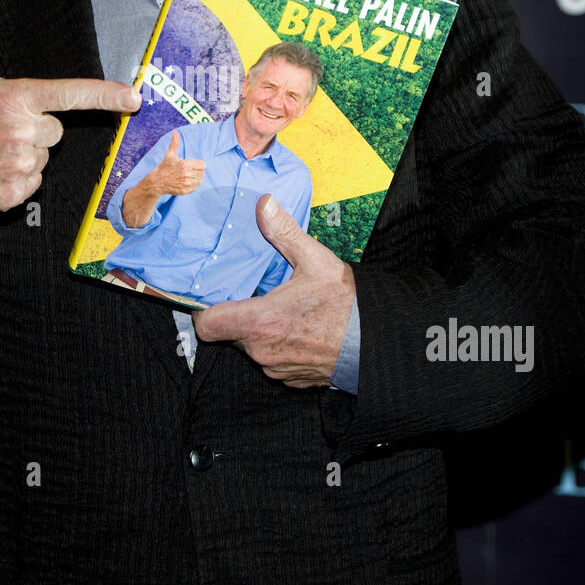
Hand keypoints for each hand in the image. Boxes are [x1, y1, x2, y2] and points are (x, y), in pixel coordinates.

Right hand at [0, 0, 140, 210]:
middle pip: (55, 130)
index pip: (69, 94)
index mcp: (14, 98)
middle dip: (35, 129)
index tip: (133, 97)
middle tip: (0, 128)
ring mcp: (18, 163)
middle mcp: (21, 130)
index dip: (104, 94)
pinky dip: (17, 179)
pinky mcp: (14, 191)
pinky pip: (34, 183)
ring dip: (26, 155)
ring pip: (45, 157)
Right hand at [149, 130, 205, 196]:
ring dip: (196, 179)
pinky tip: (185, 182)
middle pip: (202, 173)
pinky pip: (195, 188)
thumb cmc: (165, 167)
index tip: (193, 165)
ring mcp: (186, 184)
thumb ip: (175, 143)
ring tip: (188, 176)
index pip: (202, 165)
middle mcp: (187, 175)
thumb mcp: (170, 154)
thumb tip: (174, 132)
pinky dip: (192, 185)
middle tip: (189, 171)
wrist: (157, 181)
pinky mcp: (185, 191)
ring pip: (200, 181)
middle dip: (197, 171)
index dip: (199, 164)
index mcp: (185, 165)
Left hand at [194, 194, 355, 387]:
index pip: (207, 325)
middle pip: (230, 334)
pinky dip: (278, 347)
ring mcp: (276, 369)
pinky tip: (298, 330)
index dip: (206, 311)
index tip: (215, 297)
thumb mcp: (317, 260)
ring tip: (283, 311)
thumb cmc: (348, 305)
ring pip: (251, 348)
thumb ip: (284, 232)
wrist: (378, 342)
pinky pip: (271, 362)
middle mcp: (263, 351)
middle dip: (240, 315)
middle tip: (259, 294)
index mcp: (262, 321)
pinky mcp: (290, 380)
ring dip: (260, 332)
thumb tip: (264, 204)